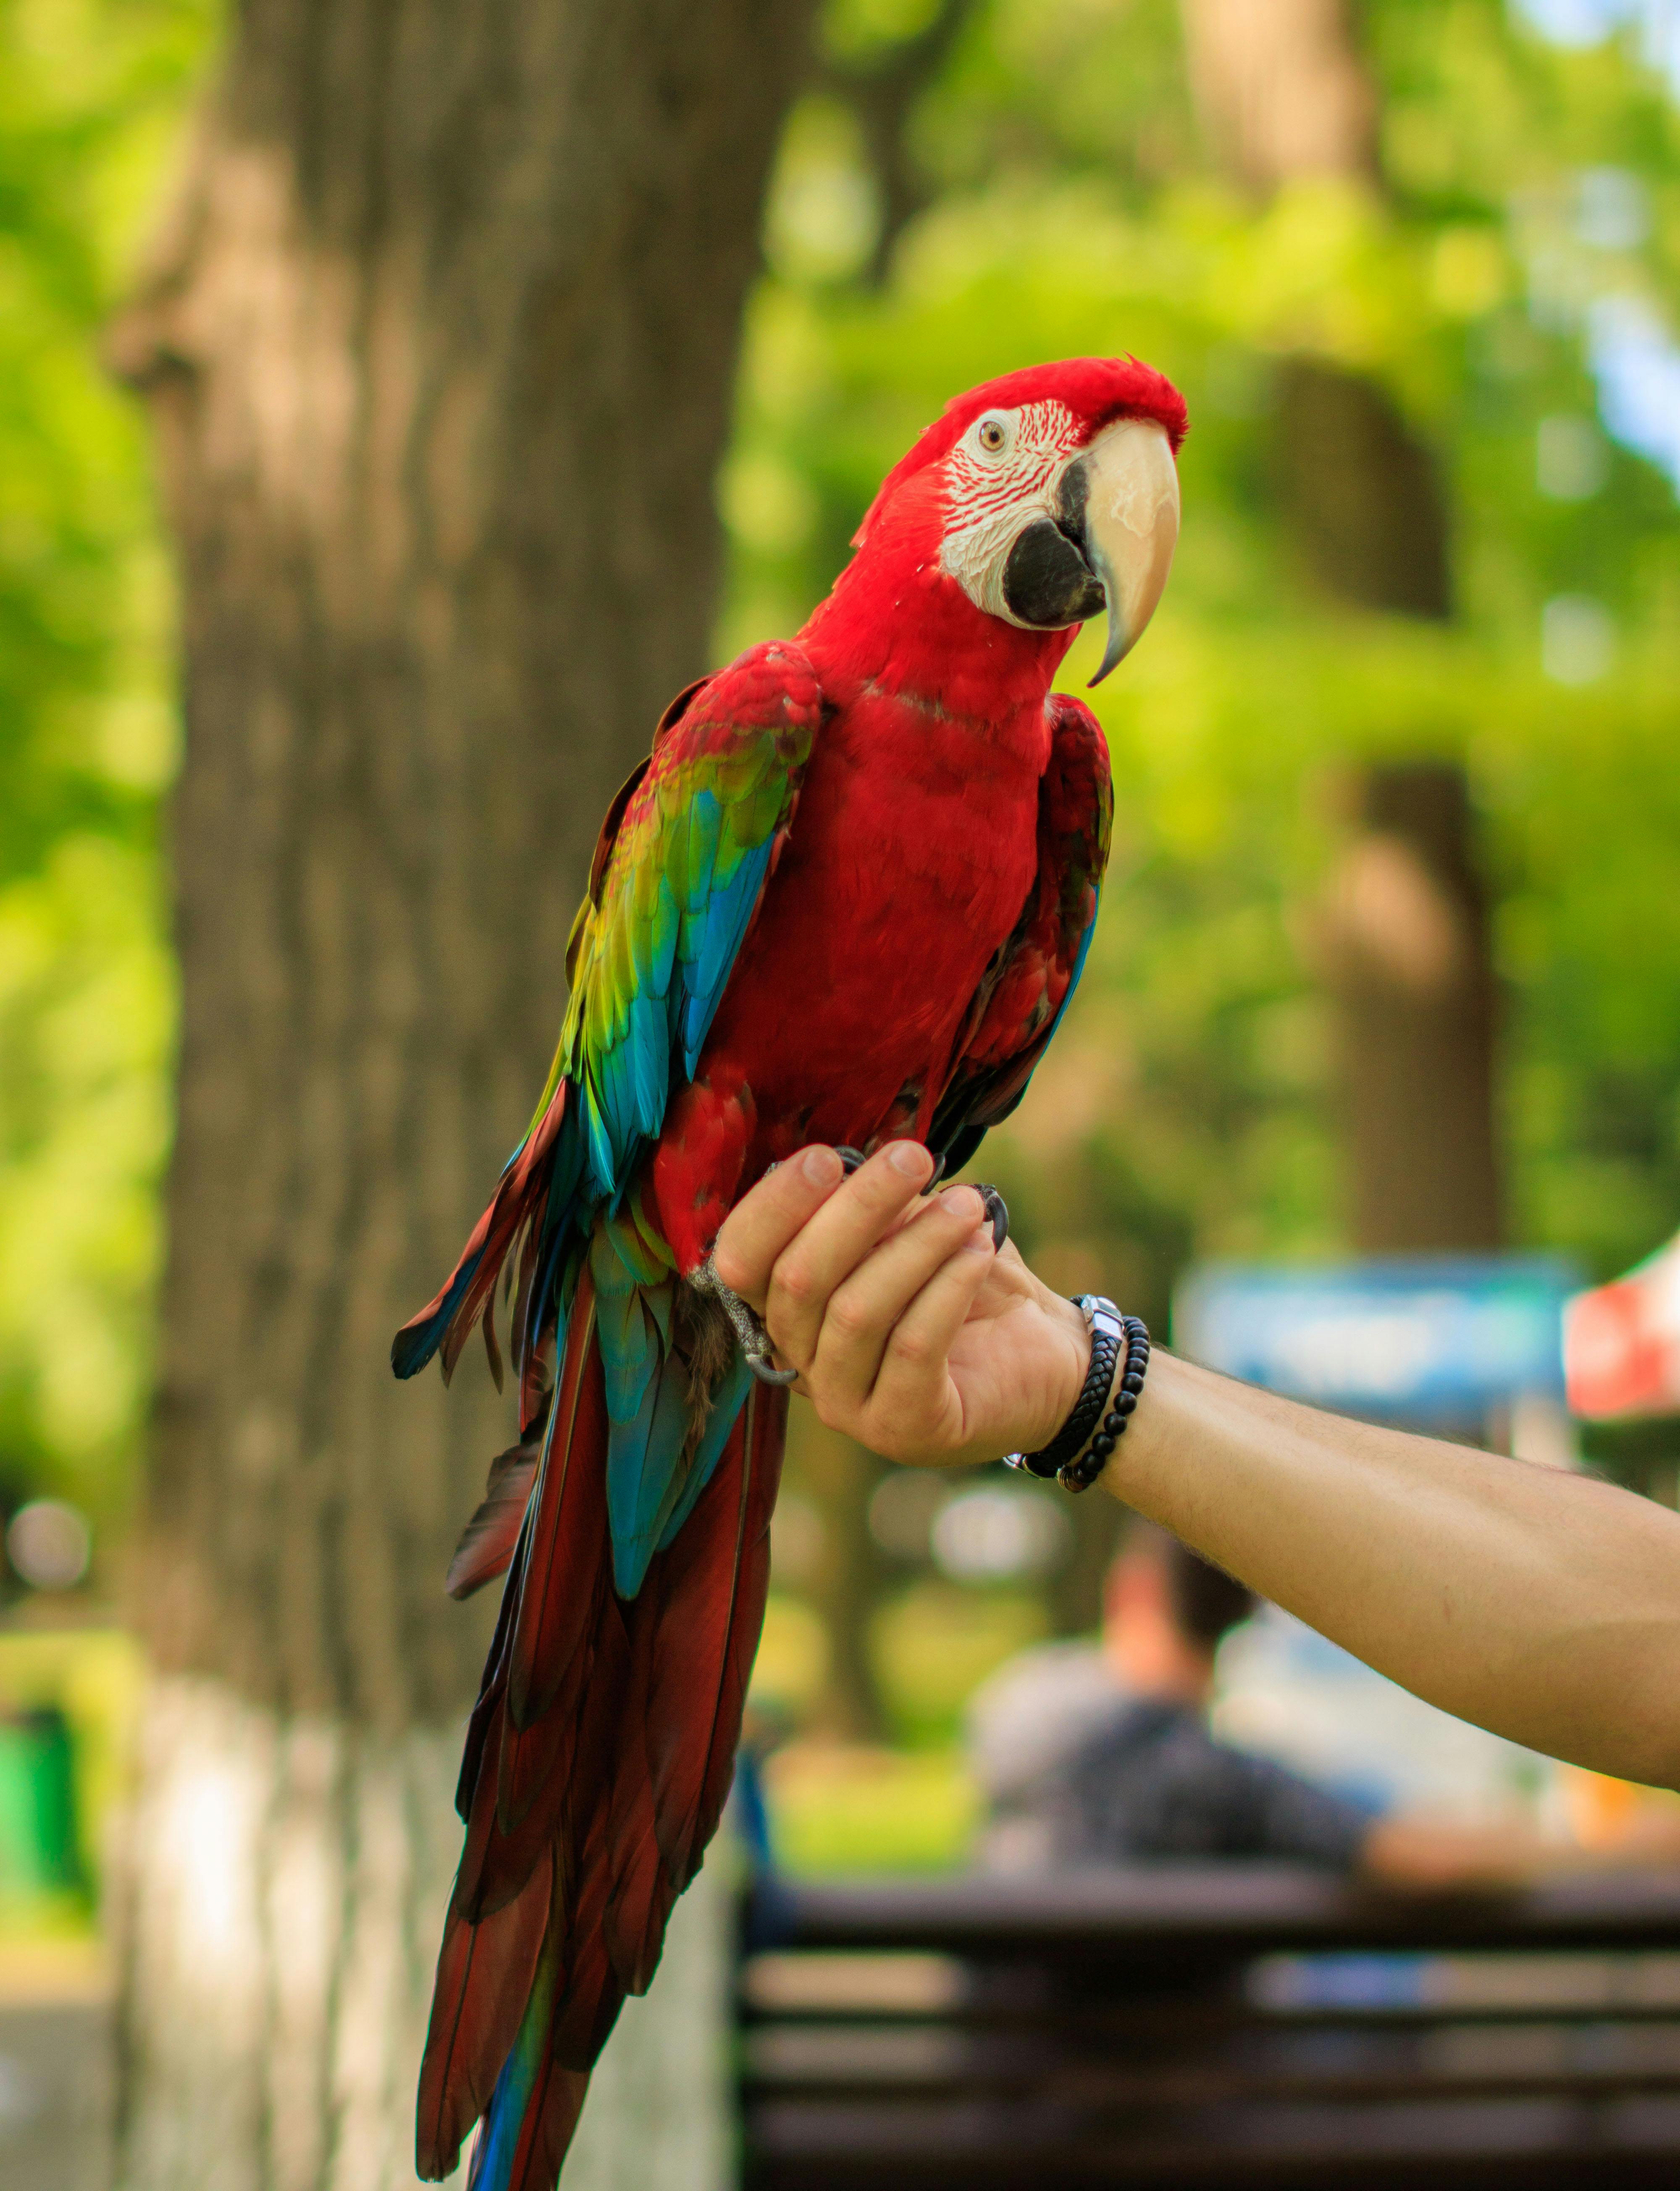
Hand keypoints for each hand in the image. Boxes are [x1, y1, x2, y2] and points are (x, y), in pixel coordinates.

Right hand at [712, 1142, 1091, 1467]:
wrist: (1041, 1354)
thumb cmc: (963, 1283)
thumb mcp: (909, 1232)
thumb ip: (871, 1211)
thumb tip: (848, 1168)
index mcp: (787, 1305)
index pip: (742, 1258)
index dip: (775, 1206)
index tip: (829, 1157)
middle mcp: (800, 1360)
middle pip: (799, 1279)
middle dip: (858, 1208)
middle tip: (913, 1159)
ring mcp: (844, 1403)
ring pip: (856, 1312)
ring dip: (917, 1245)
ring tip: (967, 1206)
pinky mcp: (901, 1427)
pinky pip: (912, 1349)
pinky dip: (947, 1289)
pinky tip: (979, 1251)